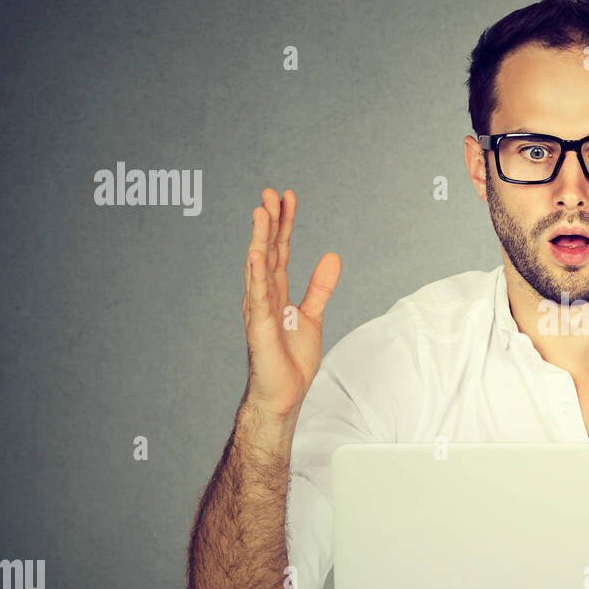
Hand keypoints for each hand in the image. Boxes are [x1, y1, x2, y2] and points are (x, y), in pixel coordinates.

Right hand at [242, 188, 340, 419]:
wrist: (284, 395)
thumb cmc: (290, 360)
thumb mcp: (312, 316)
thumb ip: (320, 287)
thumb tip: (332, 256)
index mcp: (275, 292)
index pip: (279, 250)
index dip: (283, 224)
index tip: (287, 198)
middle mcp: (263, 297)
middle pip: (266, 251)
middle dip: (269, 222)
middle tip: (271, 192)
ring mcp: (259, 311)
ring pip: (258, 268)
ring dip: (259, 239)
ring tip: (261, 212)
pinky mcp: (260, 329)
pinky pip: (259, 298)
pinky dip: (257, 275)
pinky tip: (256, 254)